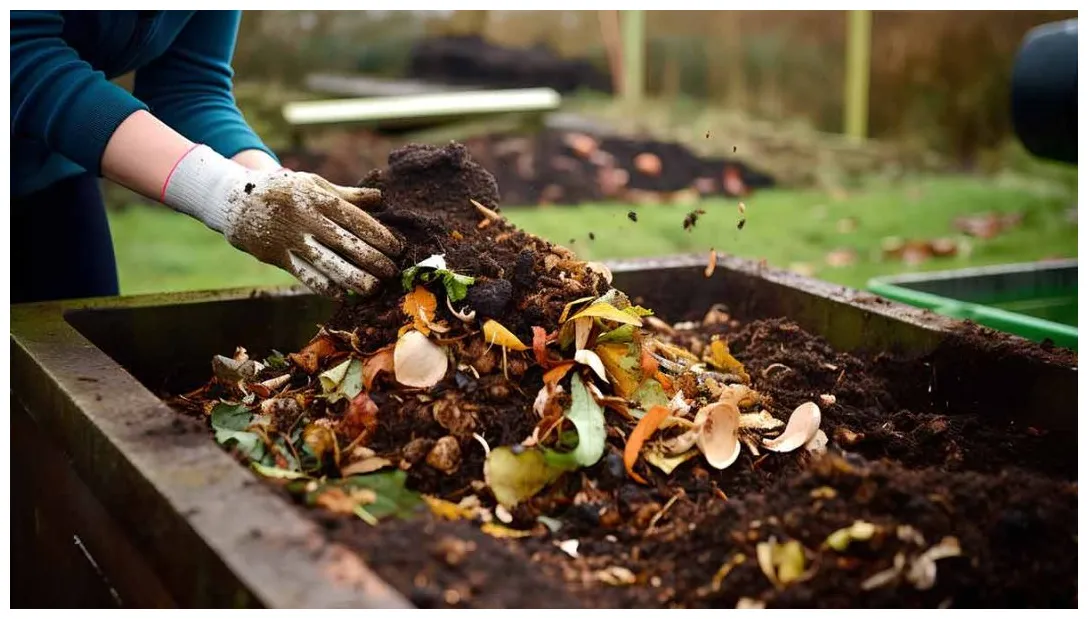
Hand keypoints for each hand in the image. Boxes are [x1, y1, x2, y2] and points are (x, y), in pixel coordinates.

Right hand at [162, 145, 401, 296]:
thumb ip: (348, 195)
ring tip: (373, 289)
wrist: (236, 200)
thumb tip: (380, 198)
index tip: (397, 249)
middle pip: (346, 243)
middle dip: (373, 260)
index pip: (356, 219)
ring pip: (327, 263)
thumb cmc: (284, 191)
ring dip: (353, 279)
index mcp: (319, 198)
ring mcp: (291, 239)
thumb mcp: (314, 185)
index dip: (379, 236)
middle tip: (391, 273)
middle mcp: (306, 218)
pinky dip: (325, 287)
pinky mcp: (277, 256)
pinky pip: (305, 275)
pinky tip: (343, 295)